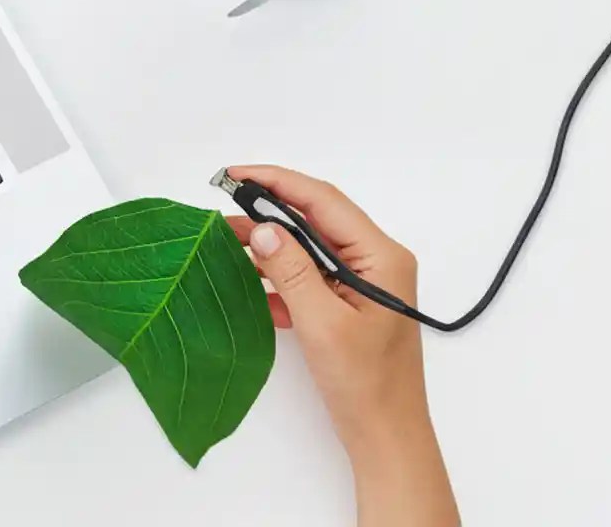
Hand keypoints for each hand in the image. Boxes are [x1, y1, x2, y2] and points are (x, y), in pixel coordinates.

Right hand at [227, 166, 457, 526]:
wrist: (387, 437)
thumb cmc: (365, 385)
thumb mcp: (323, 324)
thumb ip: (292, 271)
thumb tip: (264, 230)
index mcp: (381, 256)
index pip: (323, 202)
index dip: (277, 182)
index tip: (235, 174)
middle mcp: (375, 261)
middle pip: (316, 219)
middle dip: (269, 209)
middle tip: (223, 204)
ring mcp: (362, 283)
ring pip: (309, 247)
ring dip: (270, 243)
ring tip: (226, 239)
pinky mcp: (348, 305)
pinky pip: (309, 276)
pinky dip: (279, 275)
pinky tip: (248, 280)